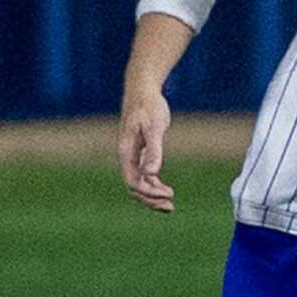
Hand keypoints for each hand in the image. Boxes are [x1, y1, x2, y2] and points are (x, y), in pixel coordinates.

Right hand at [118, 83, 175, 212]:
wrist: (143, 90)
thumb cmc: (148, 105)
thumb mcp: (153, 127)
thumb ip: (153, 150)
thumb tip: (151, 173)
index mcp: (126, 152)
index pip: (133, 181)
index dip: (149, 192)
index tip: (168, 194)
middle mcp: (127, 157)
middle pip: (134, 187)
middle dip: (150, 199)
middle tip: (170, 206)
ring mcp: (133, 156)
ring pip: (139, 183)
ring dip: (152, 195)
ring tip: (170, 205)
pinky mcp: (141, 152)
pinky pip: (145, 176)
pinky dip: (154, 185)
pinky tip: (166, 190)